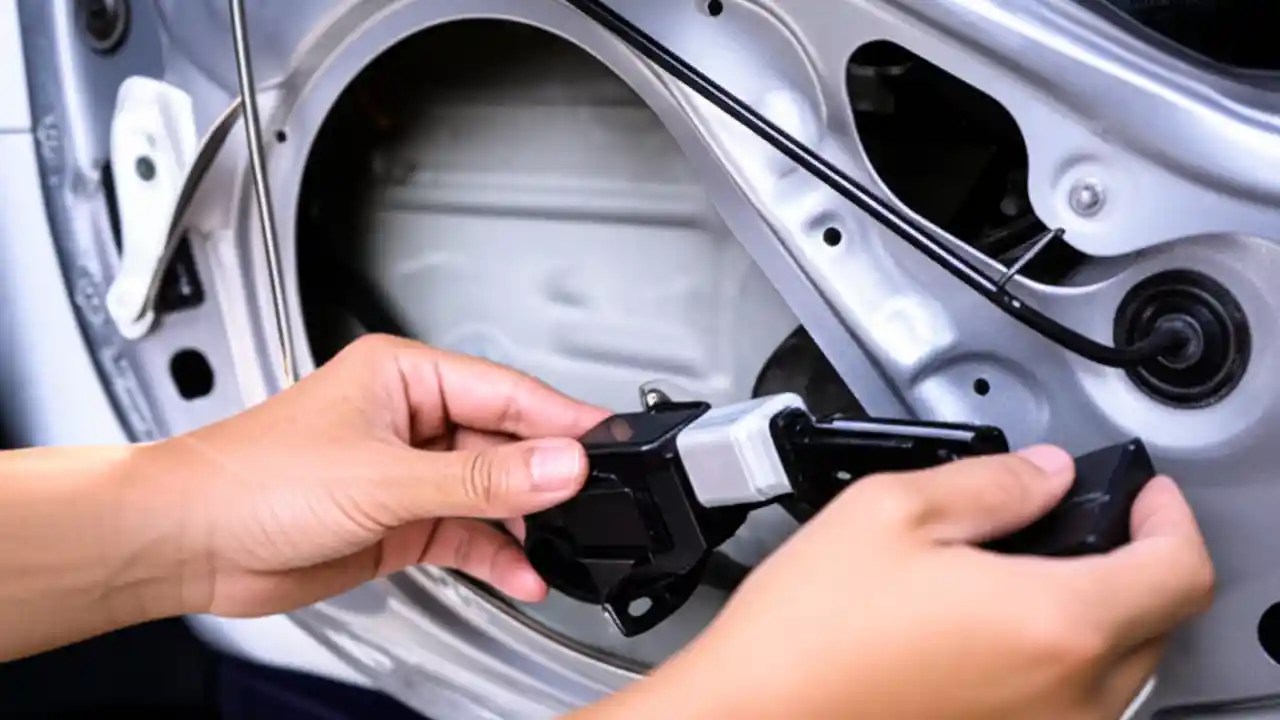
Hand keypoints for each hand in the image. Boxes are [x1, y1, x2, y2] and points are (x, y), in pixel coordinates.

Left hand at [142, 334, 608, 616]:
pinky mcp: (398, 520)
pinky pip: (465, 532)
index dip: (560, 419)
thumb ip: (479, 479)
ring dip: (522, 522)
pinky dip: (494, 554)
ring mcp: (406, 472)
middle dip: (544, 476)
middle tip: (594, 501)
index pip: (506, 391)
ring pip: (488, 492)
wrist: (188, 543)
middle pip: (503, 443)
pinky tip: (521, 573)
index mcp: (404, 375)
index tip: (608, 442)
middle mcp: (409, 418)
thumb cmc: (253, 480)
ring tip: (564, 544)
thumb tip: (558, 463)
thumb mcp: (383, 477)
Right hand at [601, 447, 1213, 718]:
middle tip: (1081, 521)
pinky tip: (989, 628)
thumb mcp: (891, 512)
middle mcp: (1068, 696)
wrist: (755, 716)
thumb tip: (1040, 474)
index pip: (1179, 569)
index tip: (1144, 494)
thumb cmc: (806, 635)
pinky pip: (1069, 702)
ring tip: (1022, 572)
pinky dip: (1056, 656)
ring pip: (1117, 666)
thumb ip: (989, 482)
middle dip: (1132, 559)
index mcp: (1053, 623)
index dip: (1170, 516)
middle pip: (1156, 619)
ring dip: (1094, 610)